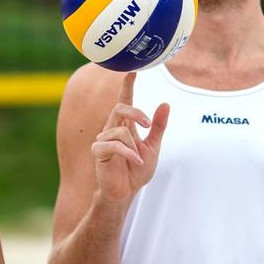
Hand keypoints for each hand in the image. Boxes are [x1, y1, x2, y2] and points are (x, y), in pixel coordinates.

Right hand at [91, 73, 168, 202]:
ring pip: (120, 130)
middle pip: (120, 107)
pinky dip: (129, 153)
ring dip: (134, 146)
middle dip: (135, 113)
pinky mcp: (98, 152)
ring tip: (138, 159)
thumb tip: (165, 104)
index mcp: (125, 126)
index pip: (125, 101)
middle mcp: (112, 129)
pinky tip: (136, 161)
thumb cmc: (137, 170)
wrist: (126, 192)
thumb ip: (158, 127)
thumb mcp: (153, 147)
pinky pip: (114, 145)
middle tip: (148, 124)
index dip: (127, 85)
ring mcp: (103, 139)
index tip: (132, 70)